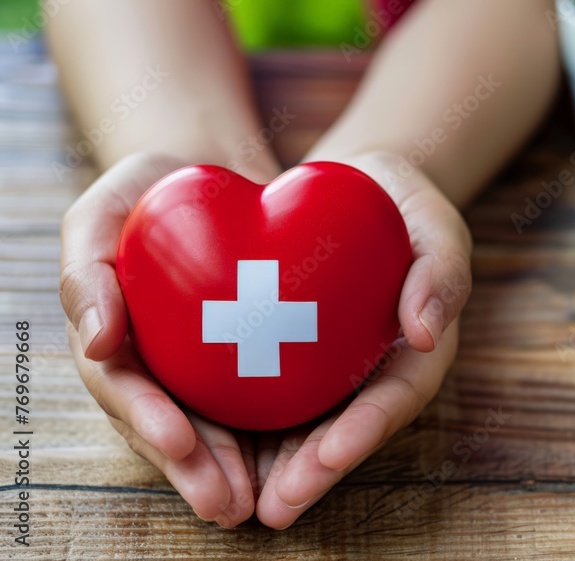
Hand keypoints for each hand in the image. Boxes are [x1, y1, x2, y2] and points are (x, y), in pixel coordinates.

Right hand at [61, 153, 262, 526]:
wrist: (212, 179)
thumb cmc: (151, 190)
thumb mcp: (102, 211)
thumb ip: (86, 271)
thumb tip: (96, 342)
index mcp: (115, 340)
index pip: (126, 391)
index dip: (148, 420)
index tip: (181, 442)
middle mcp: (153, 367)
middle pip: (169, 429)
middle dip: (195, 470)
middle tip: (226, 504)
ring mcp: (195, 371)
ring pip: (211, 432)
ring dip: (230, 473)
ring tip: (255, 506)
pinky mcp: (242, 364)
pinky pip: (253, 405)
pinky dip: (269, 438)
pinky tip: (297, 465)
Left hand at [253, 151, 472, 528]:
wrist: (358, 190)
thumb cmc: (405, 203)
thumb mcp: (436, 222)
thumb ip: (442, 271)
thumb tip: (430, 331)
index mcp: (418, 349)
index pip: (395, 397)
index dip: (364, 430)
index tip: (330, 455)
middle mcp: (378, 370)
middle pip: (348, 429)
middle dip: (314, 472)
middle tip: (276, 507)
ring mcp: (338, 371)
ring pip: (309, 427)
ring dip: (278, 469)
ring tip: (240, 504)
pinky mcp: (300, 359)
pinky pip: (275, 395)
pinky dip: (249, 427)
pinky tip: (210, 449)